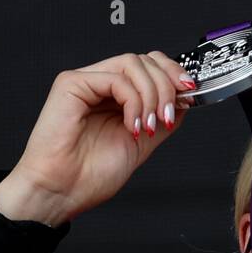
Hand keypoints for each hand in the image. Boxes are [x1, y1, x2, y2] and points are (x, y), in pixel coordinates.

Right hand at [0, 51, 194, 226]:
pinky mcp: (71, 84)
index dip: (172, 74)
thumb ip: (162, 119)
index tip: (189, 92)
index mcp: (116, 98)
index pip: (149, 67)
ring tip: (149, 126)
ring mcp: (86, 82)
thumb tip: (184, 100)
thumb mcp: (142, 144)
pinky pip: (115, 78)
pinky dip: (133, 101)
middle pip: (145, 60)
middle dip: (167, 85)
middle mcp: (101, 86)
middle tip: (168, 115)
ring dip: (152, 95)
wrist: (63, 192)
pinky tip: (131, 125)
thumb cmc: (90, 175)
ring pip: (133, 64)